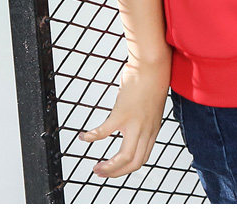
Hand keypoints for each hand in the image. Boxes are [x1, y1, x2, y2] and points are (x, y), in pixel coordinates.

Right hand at [78, 47, 172, 177]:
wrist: (153, 64)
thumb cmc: (152, 79)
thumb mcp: (152, 104)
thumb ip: (145, 116)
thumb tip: (136, 119)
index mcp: (153, 129)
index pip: (142, 158)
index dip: (127, 168)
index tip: (115, 168)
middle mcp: (146, 130)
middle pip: (134, 163)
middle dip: (116, 173)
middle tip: (100, 172)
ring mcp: (135, 123)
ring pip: (124, 158)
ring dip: (108, 167)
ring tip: (95, 168)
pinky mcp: (122, 113)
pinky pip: (104, 132)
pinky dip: (92, 137)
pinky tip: (83, 137)